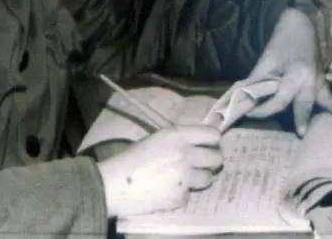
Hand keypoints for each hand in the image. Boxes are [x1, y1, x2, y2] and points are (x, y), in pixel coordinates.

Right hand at [97, 124, 221, 217]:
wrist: (115, 184)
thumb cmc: (132, 159)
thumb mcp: (157, 140)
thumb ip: (180, 140)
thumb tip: (202, 143)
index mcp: (177, 135)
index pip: (212, 134)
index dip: (212, 142)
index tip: (209, 147)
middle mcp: (185, 153)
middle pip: (216, 158)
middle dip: (210, 162)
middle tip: (201, 165)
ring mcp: (185, 176)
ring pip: (208, 178)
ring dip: (198, 180)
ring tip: (181, 179)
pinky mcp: (180, 196)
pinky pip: (190, 194)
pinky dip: (181, 194)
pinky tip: (166, 190)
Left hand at [245, 8, 331, 135]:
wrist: (302, 21)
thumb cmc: (282, 39)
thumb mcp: (267, 58)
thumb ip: (257, 79)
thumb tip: (245, 96)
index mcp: (296, 75)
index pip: (279, 101)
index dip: (264, 110)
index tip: (250, 113)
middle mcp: (312, 79)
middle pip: (305, 105)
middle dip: (301, 119)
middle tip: (300, 134)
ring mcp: (320, 78)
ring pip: (324, 100)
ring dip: (329, 112)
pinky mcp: (323, 76)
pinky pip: (329, 94)